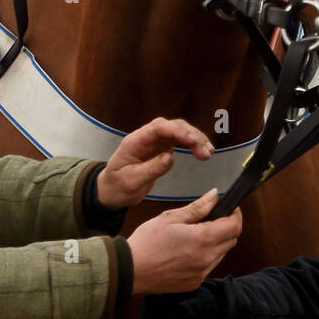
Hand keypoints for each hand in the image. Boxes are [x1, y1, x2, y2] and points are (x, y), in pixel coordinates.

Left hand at [97, 117, 213, 210]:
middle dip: (190, 135)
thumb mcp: (132, 181)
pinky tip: (202, 151)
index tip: (192, 139)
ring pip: (178, 131)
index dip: (177, 130)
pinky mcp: (160, 148)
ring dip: (194, 138)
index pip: (158, 128)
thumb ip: (151, 168)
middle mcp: (146, 137)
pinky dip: (192, 144)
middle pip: (171, 126)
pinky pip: (179, 140)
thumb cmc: (117, 186)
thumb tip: (170, 156)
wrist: (111, 191)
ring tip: (208, 152)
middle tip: (205, 151)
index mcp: (135, 142)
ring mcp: (154, 142)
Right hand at [127, 189, 241, 293]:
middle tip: (211, 218)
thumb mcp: (171, 217)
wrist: (132, 269)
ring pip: (222, 254)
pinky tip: (189, 249)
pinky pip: (210, 266)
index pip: (234, 227)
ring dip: (217, 242)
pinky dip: (207, 255)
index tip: (229, 207)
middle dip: (227, 226)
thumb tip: (215, 195)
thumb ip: (197, 207)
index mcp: (202, 240)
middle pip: (231, 240)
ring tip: (197, 233)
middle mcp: (206, 259)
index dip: (235, 214)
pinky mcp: (195, 282)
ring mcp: (201, 273)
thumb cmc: (148, 241)